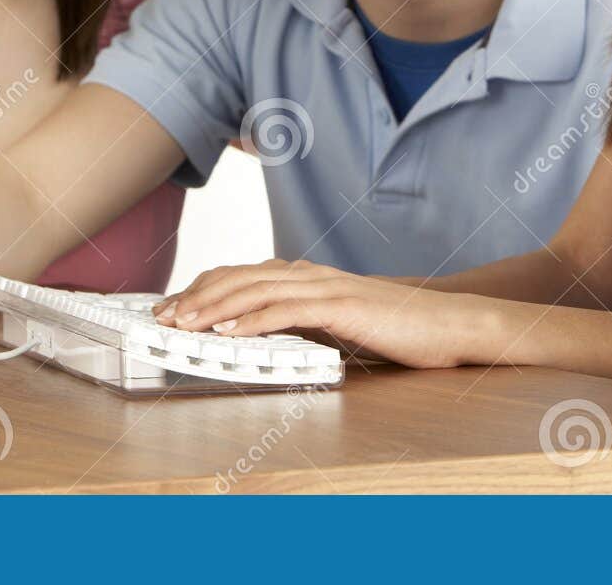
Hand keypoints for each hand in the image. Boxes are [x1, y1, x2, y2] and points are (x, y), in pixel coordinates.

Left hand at [154, 258, 481, 368]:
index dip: (205, 288)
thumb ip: (307, 324)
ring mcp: (328, 287)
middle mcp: (313, 275)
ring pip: (258, 291)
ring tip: (183, 323)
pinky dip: (255, 320)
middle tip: (163, 315)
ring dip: (215, 307)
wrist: (448, 323)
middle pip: (241, 277)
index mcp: (310, 277)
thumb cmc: (399, 328)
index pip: (245, 275)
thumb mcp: (341, 325)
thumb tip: (269, 337)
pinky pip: (290, 311)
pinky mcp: (343, 306)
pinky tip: (231, 331)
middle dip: (197, 295)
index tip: (174, 306)